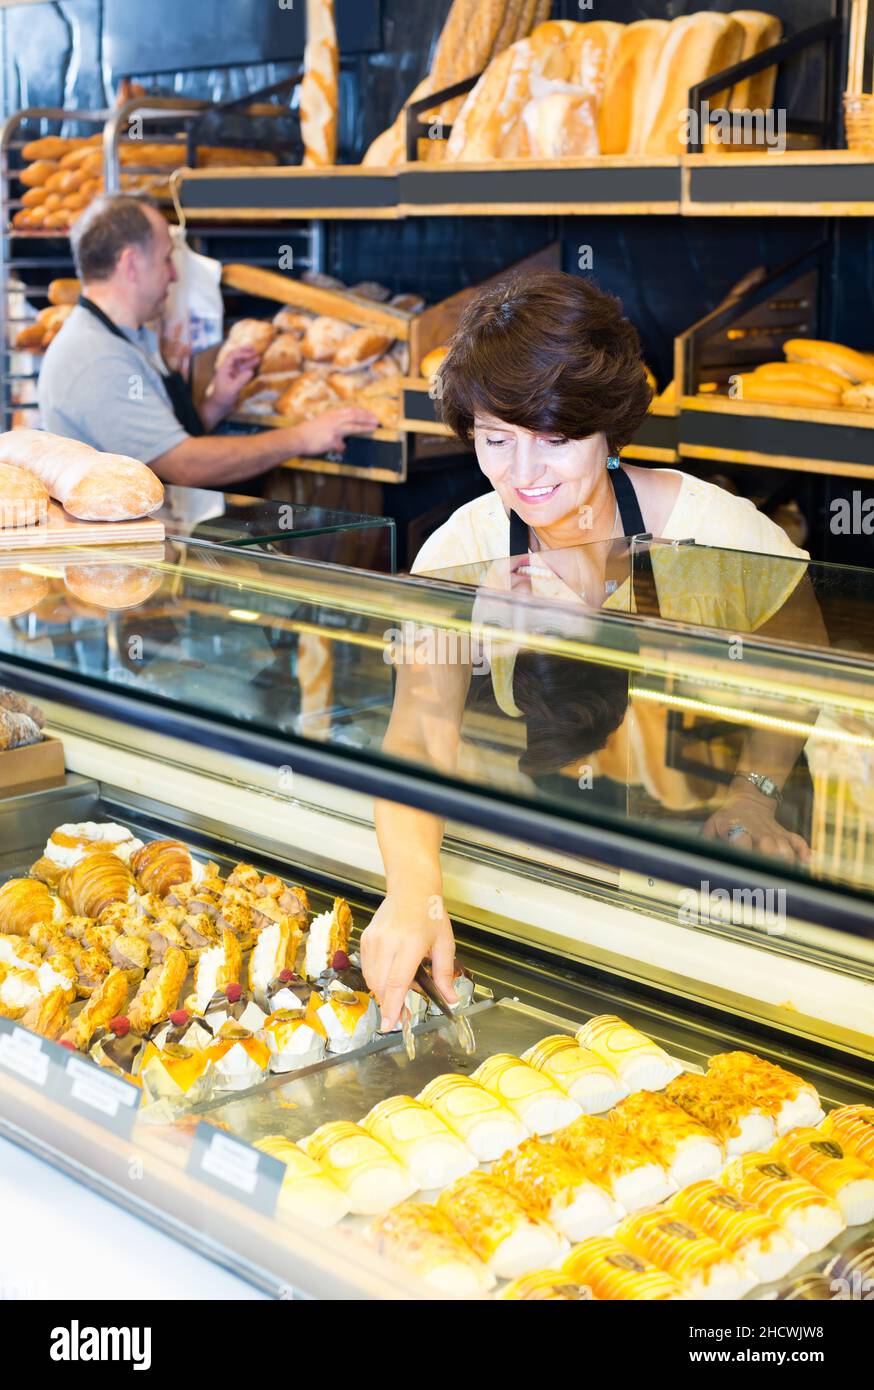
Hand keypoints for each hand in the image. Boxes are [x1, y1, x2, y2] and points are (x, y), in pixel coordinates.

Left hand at [208, 346, 260, 408]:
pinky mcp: (236, 379)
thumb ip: (241, 380)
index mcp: (224, 368)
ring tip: (258, 356)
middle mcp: (228, 369)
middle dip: (245, 352)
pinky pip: (243, 370)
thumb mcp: (232, 389)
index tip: (252, 354)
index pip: (233, 356)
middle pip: (236, 356)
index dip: (243, 353)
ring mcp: (232, 374)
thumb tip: (251, 371)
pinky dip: (249, 367)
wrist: (220, 406)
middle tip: (254, 350)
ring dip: (249, 359)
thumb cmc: (224, 397)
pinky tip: (255, 366)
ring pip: (241, 363)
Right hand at [294, 406, 379, 455]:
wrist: (297, 438)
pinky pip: (341, 445)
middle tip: (376, 419)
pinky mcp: (332, 440)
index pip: (350, 410)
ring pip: (353, 426)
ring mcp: (334, 429)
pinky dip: (343, 448)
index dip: (361, 411)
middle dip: (367, 417)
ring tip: (373, 427)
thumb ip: (331, 426)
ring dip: (365, 427)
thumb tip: (339, 434)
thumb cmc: (306, 432)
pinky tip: (344, 449)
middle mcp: (334, 419)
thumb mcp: (320, 423)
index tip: (369, 413)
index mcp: (331, 414)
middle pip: (354, 416)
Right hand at [360, 892, 457, 1031]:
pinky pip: (367, 968)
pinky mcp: (366, 939)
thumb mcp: (445, 944)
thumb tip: (451, 998)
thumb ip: (445, 974)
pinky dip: (376, 979)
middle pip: (381, 985)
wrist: (411, 889)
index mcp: (411, 944)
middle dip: (389, 1004)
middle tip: (401, 1015)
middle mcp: (388, 943)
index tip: (389, 1025)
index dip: (392, 1007)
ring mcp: (374, 940)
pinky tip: (390, 976)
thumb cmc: (430, 914)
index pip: (396, 983)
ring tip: (399, 992)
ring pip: (371, 979)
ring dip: (383, 992)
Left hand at [702, 789, 810, 863]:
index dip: (743, 850)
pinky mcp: (784, 833)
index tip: (744, 864)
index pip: (740, 840)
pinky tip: (806, 861)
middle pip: (767, 845)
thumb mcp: (712, 825)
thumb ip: (705, 841)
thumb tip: (697, 858)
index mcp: (737, 829)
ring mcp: (773, 833)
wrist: (749, 800)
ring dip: (787, 857)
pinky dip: (803, 850)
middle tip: (770, 874)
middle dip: (769, 857)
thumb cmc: (726, 819)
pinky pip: (797, 840)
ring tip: (788, 872)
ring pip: (784, 845)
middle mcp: (757, 832)